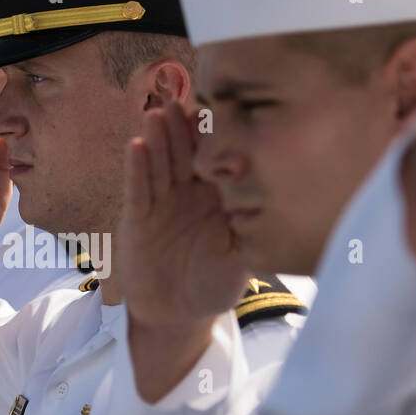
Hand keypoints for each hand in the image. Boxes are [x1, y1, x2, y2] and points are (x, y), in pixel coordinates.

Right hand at [121, 102, 248, 327]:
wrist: (178, 314)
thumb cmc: (214, 284)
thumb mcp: (244, 259)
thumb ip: (255, 232)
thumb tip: (280, 206)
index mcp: (217, 195)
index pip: (217, 158)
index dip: (216, 135)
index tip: (222, 110)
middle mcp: (188, 192)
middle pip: (184, 152)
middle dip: (184, 127)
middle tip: (185, 100)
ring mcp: (162, 202)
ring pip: (159, 164)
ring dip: (159, 139)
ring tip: (159, 113)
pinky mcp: (138, 218)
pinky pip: (137, 190)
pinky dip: (136, 169)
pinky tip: (136, 145)